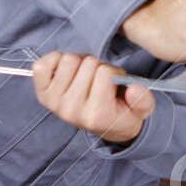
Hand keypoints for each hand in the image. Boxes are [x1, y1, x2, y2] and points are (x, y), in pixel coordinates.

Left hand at [33, 52, 154, 143]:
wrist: (102, 126)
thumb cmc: (121, 113)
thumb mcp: (141, 110)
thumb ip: (143, 100)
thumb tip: (134, 88)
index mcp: (96, 114)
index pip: (105, 72)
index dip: (114, 71)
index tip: (115, 84)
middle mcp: (72, 110)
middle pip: (87, 63)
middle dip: (97, 67)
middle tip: (99, 81)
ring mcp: (54, 103)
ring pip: (68, 60)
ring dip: (79, 63)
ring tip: (86, 76)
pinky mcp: (42, 95)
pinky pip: (42, 65)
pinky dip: (55, 61)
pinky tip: (67, 72)